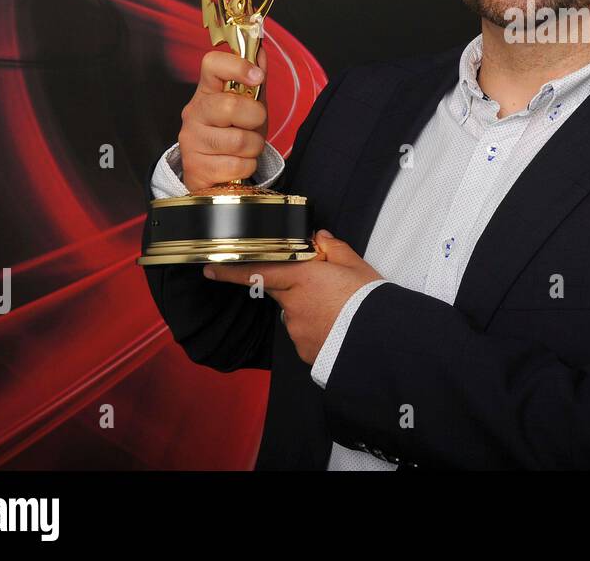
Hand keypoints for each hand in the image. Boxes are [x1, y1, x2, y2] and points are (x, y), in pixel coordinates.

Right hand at [178, 49, 267, 190]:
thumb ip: (255, 82)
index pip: (212, 64)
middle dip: (255, 118)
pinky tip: (236, 163)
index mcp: (207, 91)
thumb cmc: (233, 133)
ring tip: (245, 147)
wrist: (214, 172)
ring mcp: (191, 140)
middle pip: (231, 105)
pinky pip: (238, 165)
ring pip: (239, 140)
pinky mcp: (196, 168)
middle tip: (253, 125)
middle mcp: (194, 112)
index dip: (237, 66)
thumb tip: (261, 52)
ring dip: (254, 146)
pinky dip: (247, 166)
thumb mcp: (248, 106)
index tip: (257, 77)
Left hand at [202, 231, 382, 365]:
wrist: (380, 339)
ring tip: (340, 312)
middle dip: (298, 289)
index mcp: (301, 278)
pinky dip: (318, 331)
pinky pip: (306, 336)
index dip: (230, 270)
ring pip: (296, 314)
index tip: (209, 268)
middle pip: (284, 292)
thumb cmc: (368, 300)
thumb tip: (320, 238)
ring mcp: (297, 330)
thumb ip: (333, 248)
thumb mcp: (356, 265)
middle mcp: (293, 304)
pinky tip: (338, 328)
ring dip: (311, 310)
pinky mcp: (305, 351)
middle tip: (328, 290)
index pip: (257, 271)